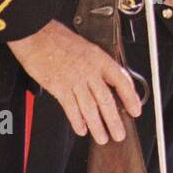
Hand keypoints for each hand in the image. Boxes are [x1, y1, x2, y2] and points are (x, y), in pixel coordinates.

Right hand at [6, 21, 139, 143]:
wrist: (36, 34)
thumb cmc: (58, 38)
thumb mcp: (86, 46)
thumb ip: (96, 64)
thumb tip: (106, 80)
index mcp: (99, 58)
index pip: (121, 80)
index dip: (131, 97)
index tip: (135, 109)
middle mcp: (89, 70)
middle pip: (107, 100)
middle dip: (114, 120)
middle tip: (119, 133)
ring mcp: (74, 80)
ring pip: (90, 108)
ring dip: (97, 126)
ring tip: (102, 137)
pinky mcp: (58, 87)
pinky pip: (70, 108)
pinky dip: (77, 121)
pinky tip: (81, 129)